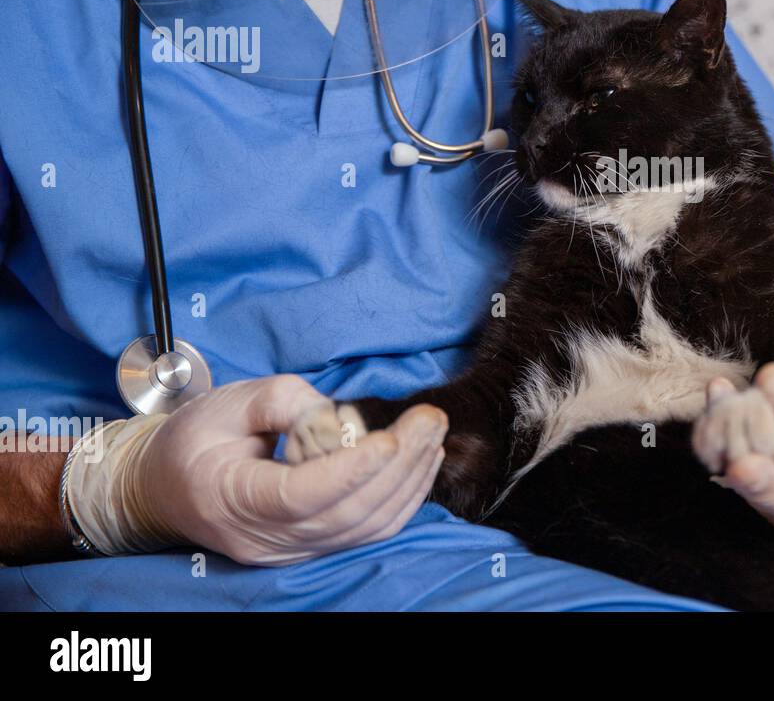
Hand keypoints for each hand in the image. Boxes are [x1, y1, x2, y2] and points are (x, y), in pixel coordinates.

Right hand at [65, 374, 446, 564]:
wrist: (165, 486)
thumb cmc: (195, 439)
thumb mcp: (231, 401)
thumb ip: (287, 401)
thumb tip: (341, 419)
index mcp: (230, 499)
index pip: (302, 496)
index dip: (353, 470)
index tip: (391, 438)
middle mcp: (264, 537)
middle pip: (346, 513)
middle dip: (400, 465)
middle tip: (430, 419)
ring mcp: (291, 550)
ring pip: (365, 527)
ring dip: (410, 480)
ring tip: (432, 434)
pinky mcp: (312, 546)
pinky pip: (367, 530)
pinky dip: (402, 498)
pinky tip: (420, 461)